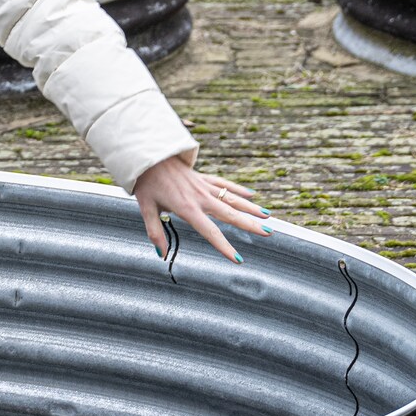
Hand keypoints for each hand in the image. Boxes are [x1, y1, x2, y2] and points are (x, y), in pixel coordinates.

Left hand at [130, 154, 269, 264]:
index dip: (225, 247)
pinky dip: (238, 189)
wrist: (147, 156)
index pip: (210, 232)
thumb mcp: (146, 209)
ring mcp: (203, 186)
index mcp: (187, 208)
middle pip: (230, 214)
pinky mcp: (203, 178)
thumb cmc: (146, 183)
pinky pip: (224, 184)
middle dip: (250, 225)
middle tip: (269, 233)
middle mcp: (200, 198)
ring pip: (232, 198)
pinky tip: (252, 194)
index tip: (238, 259)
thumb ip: (155, 232)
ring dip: (251, 207)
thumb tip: (161, 254)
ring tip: (267, 216)